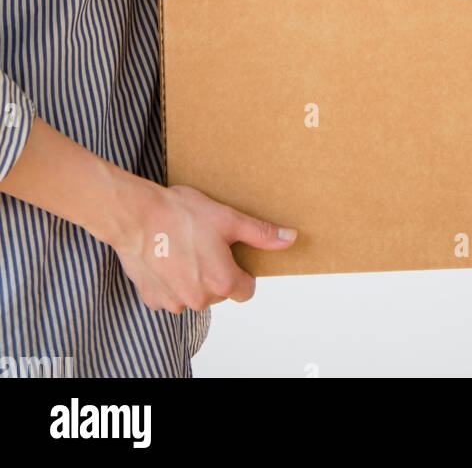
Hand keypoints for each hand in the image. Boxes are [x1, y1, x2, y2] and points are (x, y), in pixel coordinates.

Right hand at [108, 180, 297, 312]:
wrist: (136, 216)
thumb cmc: (181, 215)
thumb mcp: (229, 219)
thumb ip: (261, 234)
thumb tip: (290, 239)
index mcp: (221, 282)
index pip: (246, 290)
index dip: (242, 270)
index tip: (231, 251)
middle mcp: (198, 299)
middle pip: (219, 292)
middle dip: (216, 271)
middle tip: (204, 242)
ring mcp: (173, 301)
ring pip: (195, 293)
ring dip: (193, 276)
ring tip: (183, 246)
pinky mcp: (151, 298)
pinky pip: (170, 294)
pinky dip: (171, 280)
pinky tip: (166, 256)